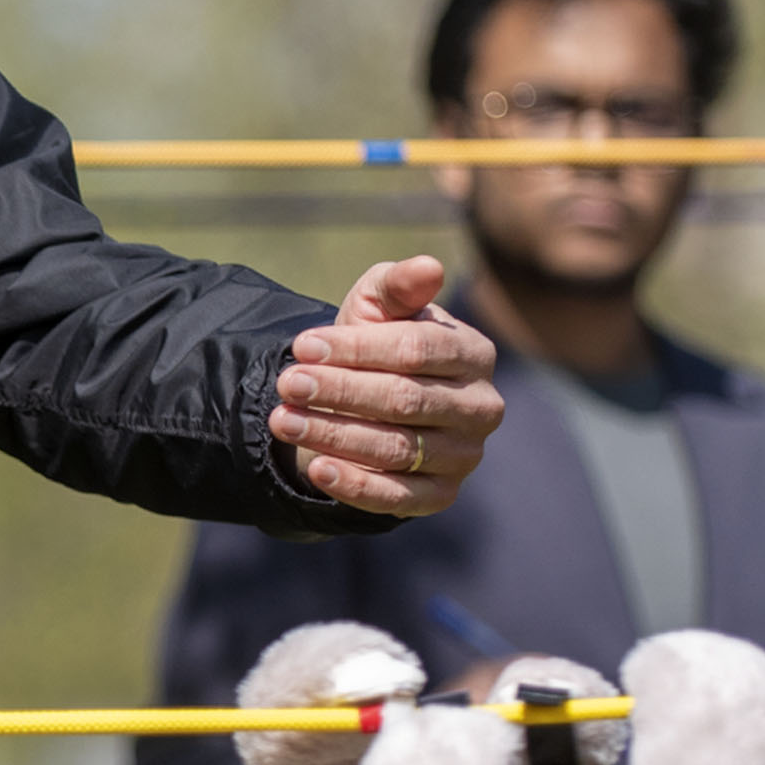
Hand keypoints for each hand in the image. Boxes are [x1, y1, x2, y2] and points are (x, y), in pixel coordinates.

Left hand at [271, 257, 502, 516]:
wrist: (367, 402)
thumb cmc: (377, 344)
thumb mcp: (379, 306)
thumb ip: (399, 286)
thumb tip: (429, 267)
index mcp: (474, 354)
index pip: (417, 349)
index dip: (358, 349)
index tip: (302, 346)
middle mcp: (481, 407)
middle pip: (405, 400)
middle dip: (339, 392)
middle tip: (287, 385)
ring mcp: (465, 455)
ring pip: (396, 448)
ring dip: (334, 435)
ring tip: (283, 421)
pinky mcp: (441, 495)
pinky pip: (398, 497)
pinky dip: (355, 484)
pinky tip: (316, 468)